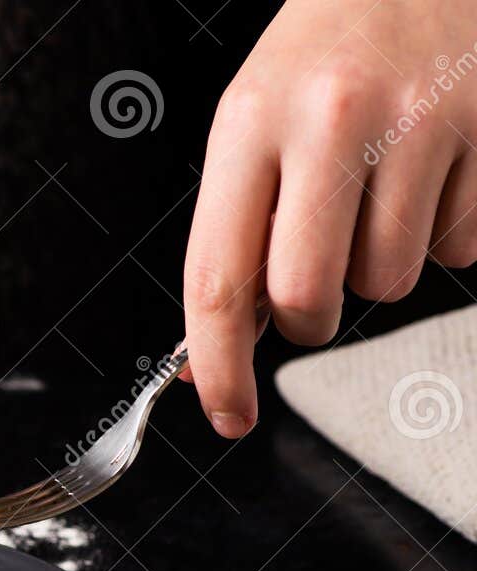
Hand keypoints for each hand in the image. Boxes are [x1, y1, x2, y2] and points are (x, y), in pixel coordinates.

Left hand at [183, 0, 476, 437]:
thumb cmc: (324, 51)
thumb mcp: (253, 120)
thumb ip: (235, 230)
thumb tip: (221, 349)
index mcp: (250, 123)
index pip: (221, 279)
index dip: (220, 366)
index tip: (227, 414)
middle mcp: (330, 122)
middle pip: (308, 298)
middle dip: (307, 321)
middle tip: (309, 291)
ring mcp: (417, 126)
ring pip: (388, 283)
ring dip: (378, 268)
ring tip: (374, 196)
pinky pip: (458, 248)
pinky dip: (440, 233)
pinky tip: (428, 172)